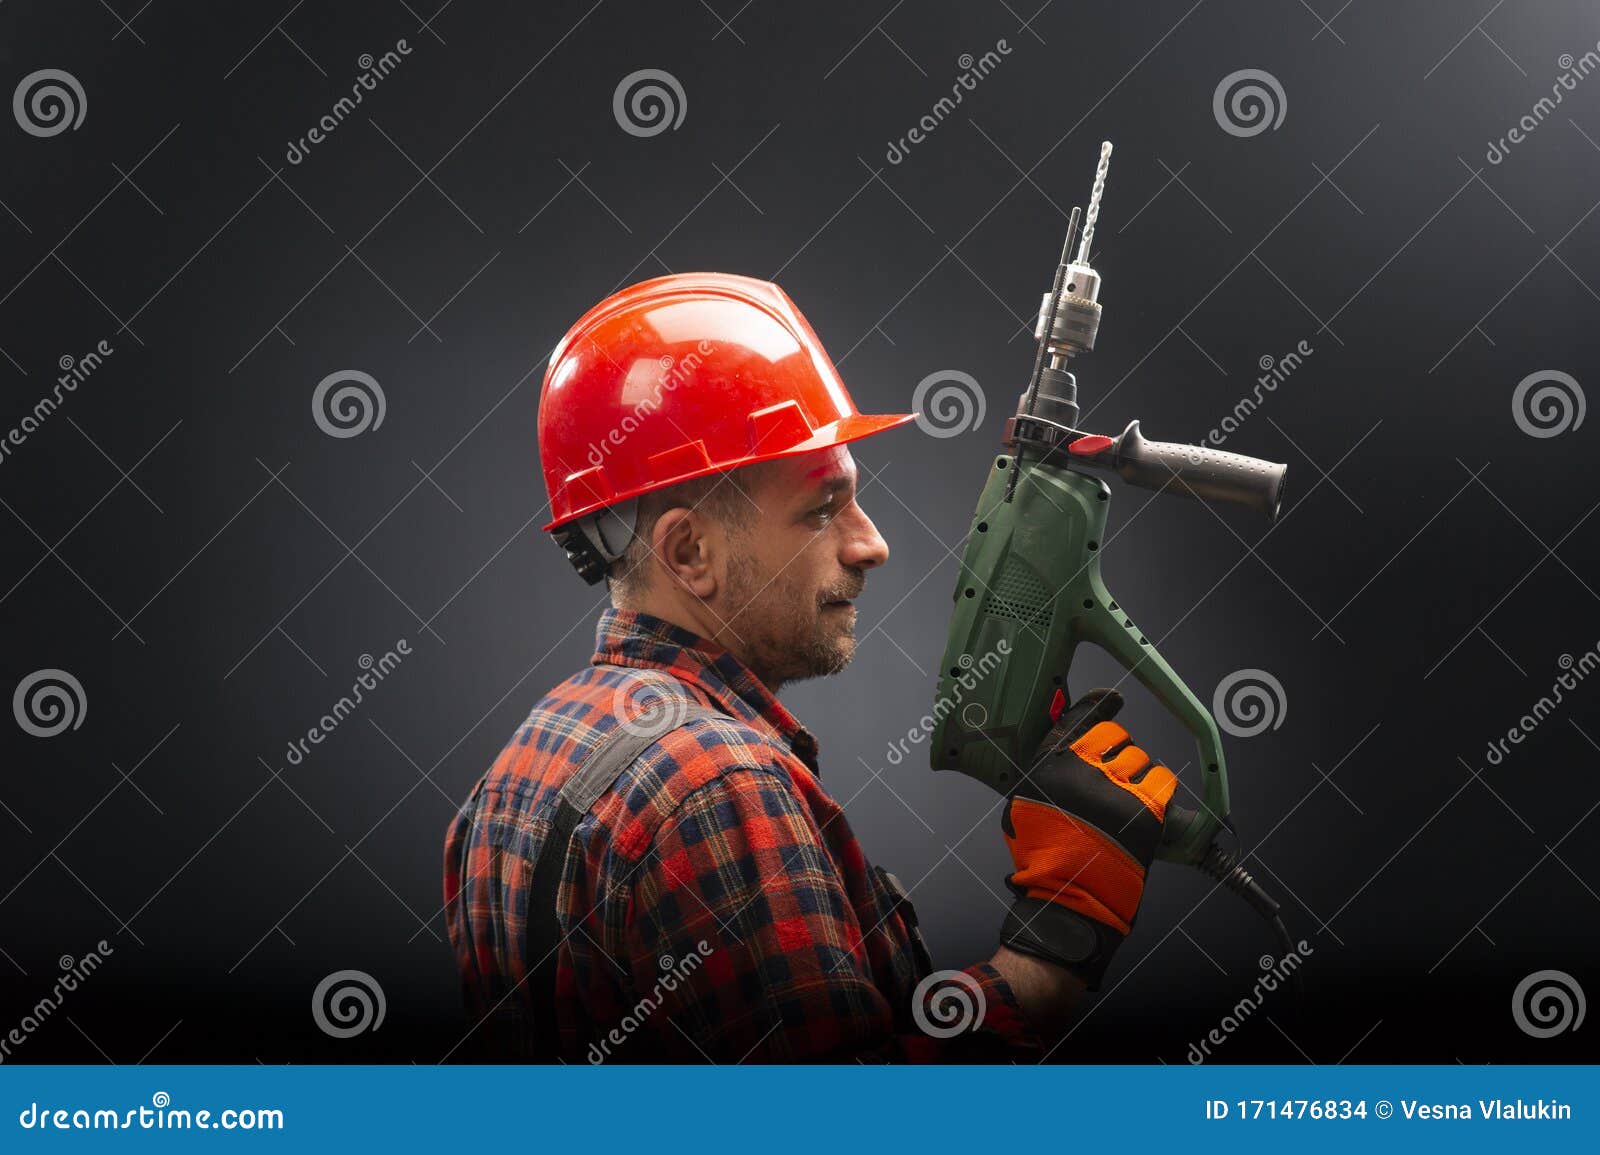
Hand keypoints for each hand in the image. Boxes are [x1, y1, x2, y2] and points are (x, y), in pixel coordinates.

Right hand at [997, 688, 1176, 988]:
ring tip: (1129, 797)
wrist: (1070, 897)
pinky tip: (1152, 800)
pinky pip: (1162, 778)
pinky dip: (1160, 785)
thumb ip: (1043, 772)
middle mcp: (1081, 770)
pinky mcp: (1146, 809)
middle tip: (1116, 774)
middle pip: (1114, 737)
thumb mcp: (1023, 805)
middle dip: (1119, 751)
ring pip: (1140, 757)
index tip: (1113, 699)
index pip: (1078, 719)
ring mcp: (1116, 788)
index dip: (1099, 705)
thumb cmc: (1042, 856)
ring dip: (1138, 772)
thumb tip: (1067, 749)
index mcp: (1049, 766)